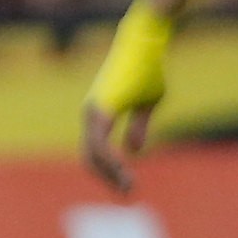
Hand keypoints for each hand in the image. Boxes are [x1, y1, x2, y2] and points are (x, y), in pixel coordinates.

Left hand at [79, 2, 171, 194]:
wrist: (146, 44)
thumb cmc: (147, 69)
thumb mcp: (146, 103)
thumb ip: (137, 126)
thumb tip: (131, 151)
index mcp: (99, 115)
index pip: (95, 153)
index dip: (109, 172)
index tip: (128, 186)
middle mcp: (91, 115)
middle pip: (90, 159)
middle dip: (109, 179)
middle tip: (128, 193)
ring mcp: (93, 112)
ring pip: (93, 155)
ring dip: (110, 174)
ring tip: (128, 186)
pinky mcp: (101, 109)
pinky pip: (98, 144)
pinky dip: (109, 162)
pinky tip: (123, 171)